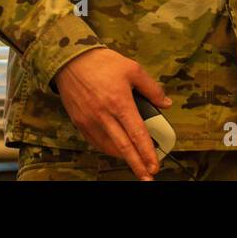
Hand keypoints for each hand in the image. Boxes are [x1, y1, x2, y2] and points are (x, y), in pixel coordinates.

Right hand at [52, 48, 170, 180]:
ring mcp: (90, 121)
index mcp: (119, 102)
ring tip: (136, 164)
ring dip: (124, 158)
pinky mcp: (80, 122)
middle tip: (148, 177)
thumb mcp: (133, 69)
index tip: (155, 165)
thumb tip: (166, 103)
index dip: (147, 152)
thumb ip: (151, 88)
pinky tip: (117, 150)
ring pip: (109, 147)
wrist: (71, 60)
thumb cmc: (103, 63)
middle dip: (137, 165)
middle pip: (124, 147)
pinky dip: (108, 149)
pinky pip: (96, 142)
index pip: (137, 134)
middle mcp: (104, 116)